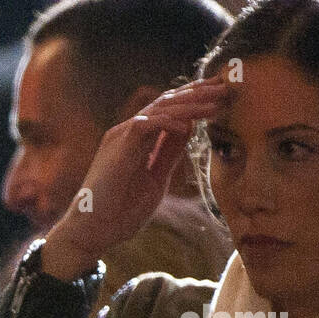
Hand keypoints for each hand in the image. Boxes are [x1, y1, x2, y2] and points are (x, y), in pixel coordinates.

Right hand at [43, 73, 229, 280]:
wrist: (92, 231)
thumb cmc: (119, 211)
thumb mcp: (156, 179)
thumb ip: (169, 154)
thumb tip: (189, 129)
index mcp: (137, 140)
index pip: (169, 111)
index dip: (194, 100)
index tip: (220, 96)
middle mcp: (128, 132)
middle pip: (167, 103)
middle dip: (198, 93)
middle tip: (225, 86)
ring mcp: (121, 137)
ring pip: (160, 109)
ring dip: (190, 104)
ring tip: (216, 101)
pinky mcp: (117, 147)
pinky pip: (147, 126)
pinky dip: (169, 123)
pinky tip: (189, 126)